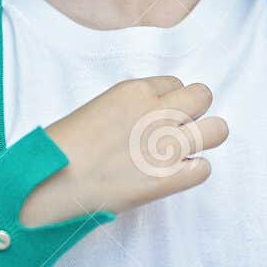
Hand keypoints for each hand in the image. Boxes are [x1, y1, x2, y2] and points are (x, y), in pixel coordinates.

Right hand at [18, 76, 227, 226]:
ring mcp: (165, 146)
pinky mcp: (166, 179)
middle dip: (195, 111)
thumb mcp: (96, 111)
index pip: (174, 83)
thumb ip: (128, 111)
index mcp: (134, 90)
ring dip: (205, 139)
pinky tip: (175, 176)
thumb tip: (143, 121)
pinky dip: (193, 172)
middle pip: (203, 96)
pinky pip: (204, 169)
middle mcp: (156, 112)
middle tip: (178, 129)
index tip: (156, 116)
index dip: (169, 100)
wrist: (48, 184)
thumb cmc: (60, 150)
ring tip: (186, 150)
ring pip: (218, 130)